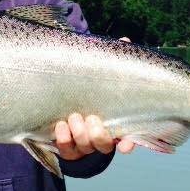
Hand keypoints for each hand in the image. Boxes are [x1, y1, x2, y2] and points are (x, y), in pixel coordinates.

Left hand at [54, 36, 136, 158]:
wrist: (63, 103)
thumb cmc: (91, 88)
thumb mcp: (103, 75)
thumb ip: (115, 61)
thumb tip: (125, 41)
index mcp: (116, 123)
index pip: (129, 138)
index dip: (129, 143)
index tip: (124, 145)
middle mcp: (101, 136)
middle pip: (103, 144)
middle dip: (98, 134)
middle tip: (91, 118)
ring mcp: (83, 143)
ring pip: (85, 147)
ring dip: (80, 134)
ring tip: (74, 118)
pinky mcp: (67, 147)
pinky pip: (66, 149)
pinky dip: (63, 139)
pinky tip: (60, 126)